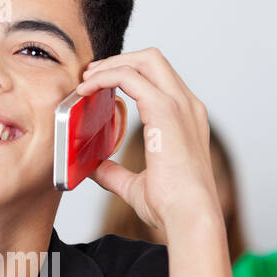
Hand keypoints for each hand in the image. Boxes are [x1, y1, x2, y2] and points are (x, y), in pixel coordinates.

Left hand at [74, 48, 219, 233]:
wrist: (190, 217)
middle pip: (153, 59)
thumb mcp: (136, 185)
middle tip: (90, 75)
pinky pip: (130, 77)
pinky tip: (87, 89)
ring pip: (144, 60)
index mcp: (186, 119)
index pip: (158, 79)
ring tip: (86, 79)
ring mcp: (179, 105)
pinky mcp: (165, 111)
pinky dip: (106, 76)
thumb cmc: (173, 206)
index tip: (100, 84)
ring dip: (111, 64)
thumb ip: (115, 172)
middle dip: (119, 60)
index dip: (128, 74)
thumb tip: (93, 168)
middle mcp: (187, 106)